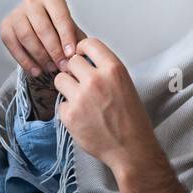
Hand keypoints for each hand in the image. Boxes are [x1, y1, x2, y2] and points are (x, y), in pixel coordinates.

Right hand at [0, 0, 86, 76]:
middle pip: (42, 28)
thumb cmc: (58, 29)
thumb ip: (76, 41)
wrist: (38, 29)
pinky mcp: (5, 27)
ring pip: (26, 37)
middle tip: (62, 66)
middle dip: (54, 50)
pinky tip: (36, 71)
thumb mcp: (71, 30)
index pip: (60, 16)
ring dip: (40, 56)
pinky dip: (26, 61)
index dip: (66, 37)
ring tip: (51, 68)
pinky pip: (14, 46)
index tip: (71, 54)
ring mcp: (16, 13)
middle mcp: (31, 2)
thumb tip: (77, 57)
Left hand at [53, 37, 161, 174]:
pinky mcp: (70, 115)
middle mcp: (96, 80)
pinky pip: (60, 103)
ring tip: (80, 100)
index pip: (89, 43)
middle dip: (75, 71)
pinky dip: (68, 110)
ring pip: (60, 79)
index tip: (81, 56)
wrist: (131, 149)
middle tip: (82, 84)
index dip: (82, 49)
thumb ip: (105, 70)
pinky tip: (82, 118)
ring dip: (67, 87)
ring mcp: (81, 97)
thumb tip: (84, 60)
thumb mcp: (125, 84)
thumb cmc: (131, 120)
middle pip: (71, 61)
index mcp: (114, 69)